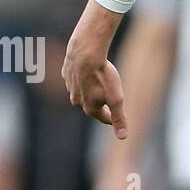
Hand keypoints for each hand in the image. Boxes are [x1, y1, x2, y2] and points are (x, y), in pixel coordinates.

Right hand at [62, 0, 127, 136]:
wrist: (86, 52)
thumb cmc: (103, 75)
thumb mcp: (116, 99)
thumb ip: (119, 118)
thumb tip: (123, 137)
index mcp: (89, 108)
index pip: (104, 117)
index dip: (114, 117)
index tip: (119, 117)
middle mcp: (76, 100)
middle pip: (92, 105)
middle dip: (101, 104)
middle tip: (110, 100)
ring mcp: (69, 86)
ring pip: (82, 92)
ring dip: (90, 90)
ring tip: (99, 84)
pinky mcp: (66, 73)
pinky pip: (75, 78)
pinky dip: (82, 77)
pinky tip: (88, 71)